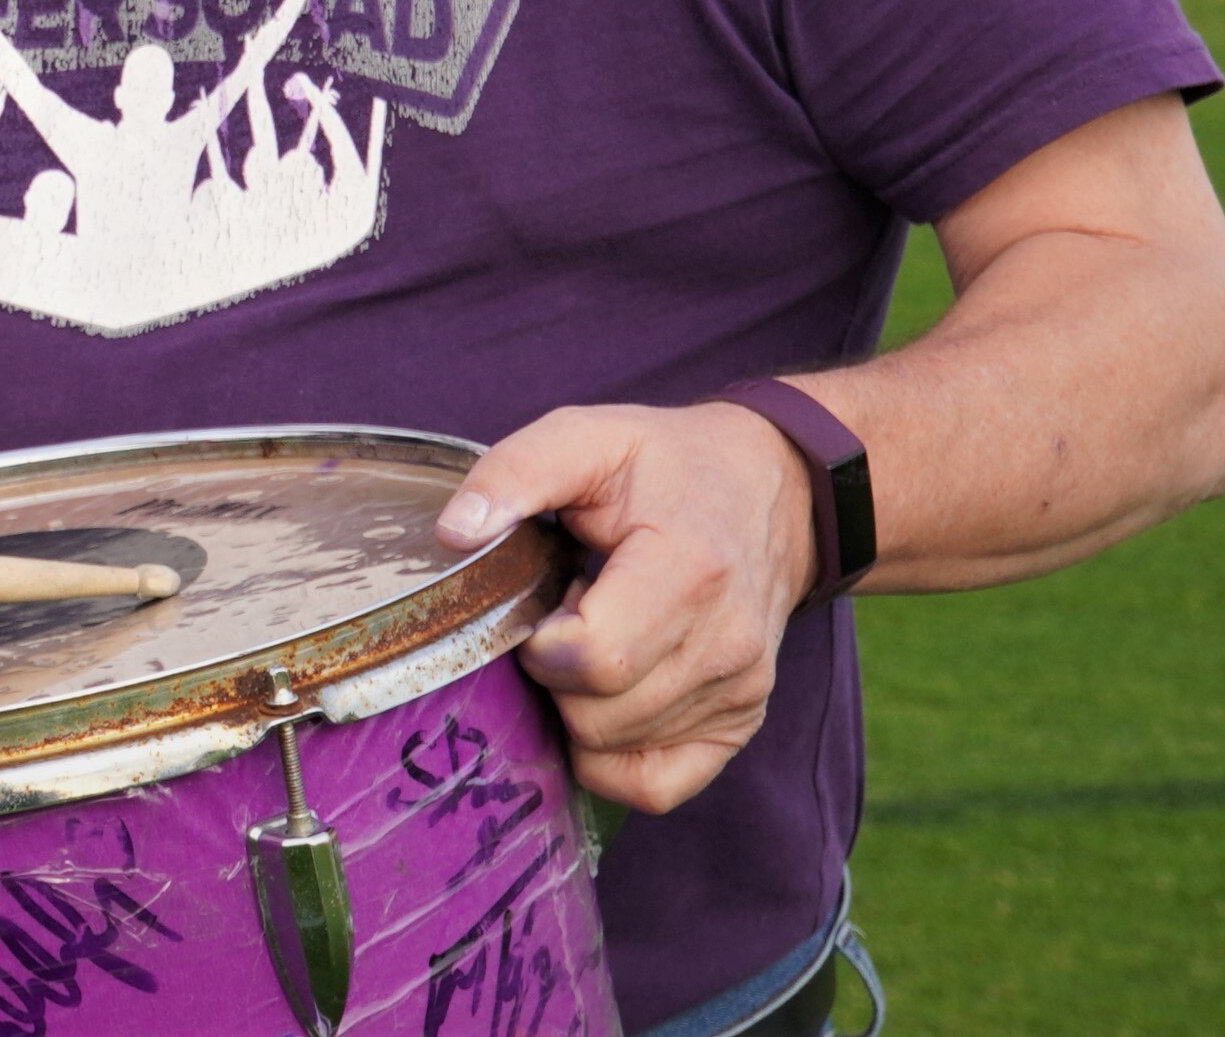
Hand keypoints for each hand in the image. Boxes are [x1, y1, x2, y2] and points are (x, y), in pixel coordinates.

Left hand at [438, 401, 816, 813]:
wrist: (772, 491)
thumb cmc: (667, 465)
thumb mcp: (589, 437)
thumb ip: (516, 473)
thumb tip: (453, 534)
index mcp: (689, 572)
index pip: (592, 658)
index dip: (541, 638)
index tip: (548, 596)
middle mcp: (727, 645)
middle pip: (596, 714)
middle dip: (553, 672)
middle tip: (565, 615)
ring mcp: (740, 692)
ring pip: (614, 750)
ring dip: (578, 705)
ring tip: (595, 638)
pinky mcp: (741, 724)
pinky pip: (655, 787)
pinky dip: (609, 756)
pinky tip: (605, 696)